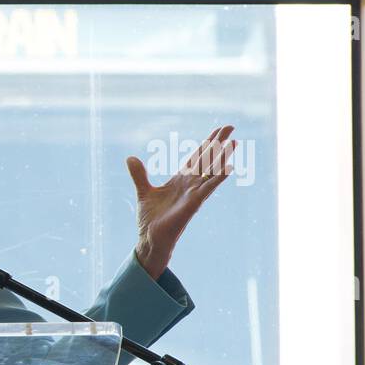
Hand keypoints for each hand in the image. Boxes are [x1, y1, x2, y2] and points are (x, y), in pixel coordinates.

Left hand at [126, 124, 235, 279]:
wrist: (150, 238)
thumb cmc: (151, 218)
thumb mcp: (143, 191)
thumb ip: (139, 174)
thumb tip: (130, 158)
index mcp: (180, 180)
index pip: (196, 157)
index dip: (206, 143)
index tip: (218, 130)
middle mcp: (190, 184)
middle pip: (207, 159)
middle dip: (218, 143)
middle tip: (230, 126)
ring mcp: (194, 193)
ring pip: (211, 172)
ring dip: (222, 158)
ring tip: (233, 142)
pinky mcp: (193, 203)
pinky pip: (208, 188)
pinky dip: (218, 178)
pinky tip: (228, 167)